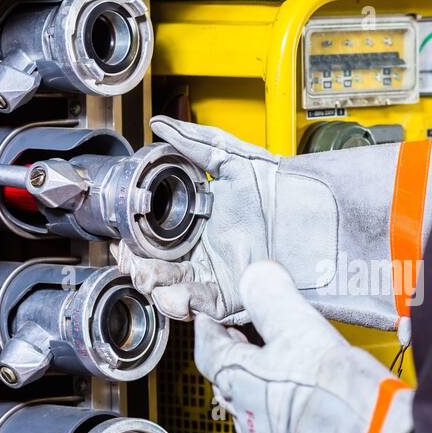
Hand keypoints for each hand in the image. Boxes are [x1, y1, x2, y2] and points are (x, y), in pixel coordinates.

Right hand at [114, 116, 278, 323]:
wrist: (309, 215)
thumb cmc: (277, 186)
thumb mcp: (232, 159)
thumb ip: (195, 143)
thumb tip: (160, 125)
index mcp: (192, 228)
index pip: (150, 242)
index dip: (132, 245)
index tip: (122, 242)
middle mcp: (200, 255)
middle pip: (155, 271)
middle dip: (138, 269)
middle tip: (132, 263)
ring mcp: (214, 277)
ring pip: (171, 291)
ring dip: (155, 287)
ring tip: (150, 278)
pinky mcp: (231, 298)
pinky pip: (200, 307)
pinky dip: (184, 304)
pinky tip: (176, 295)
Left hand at [194, 261, 412, 432]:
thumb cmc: (333, 396)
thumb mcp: (299, 327)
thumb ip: (272, 296)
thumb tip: (257, 276)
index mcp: (238, 380)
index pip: (207, 348)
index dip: (210, 326)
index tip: (214, 315)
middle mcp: (247, 418)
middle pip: (230, 380)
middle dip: (238, 355)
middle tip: (250, 335)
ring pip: (256, 409)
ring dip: (264, 388)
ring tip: (286, 367)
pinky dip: (288, 416)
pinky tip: (311, 406)